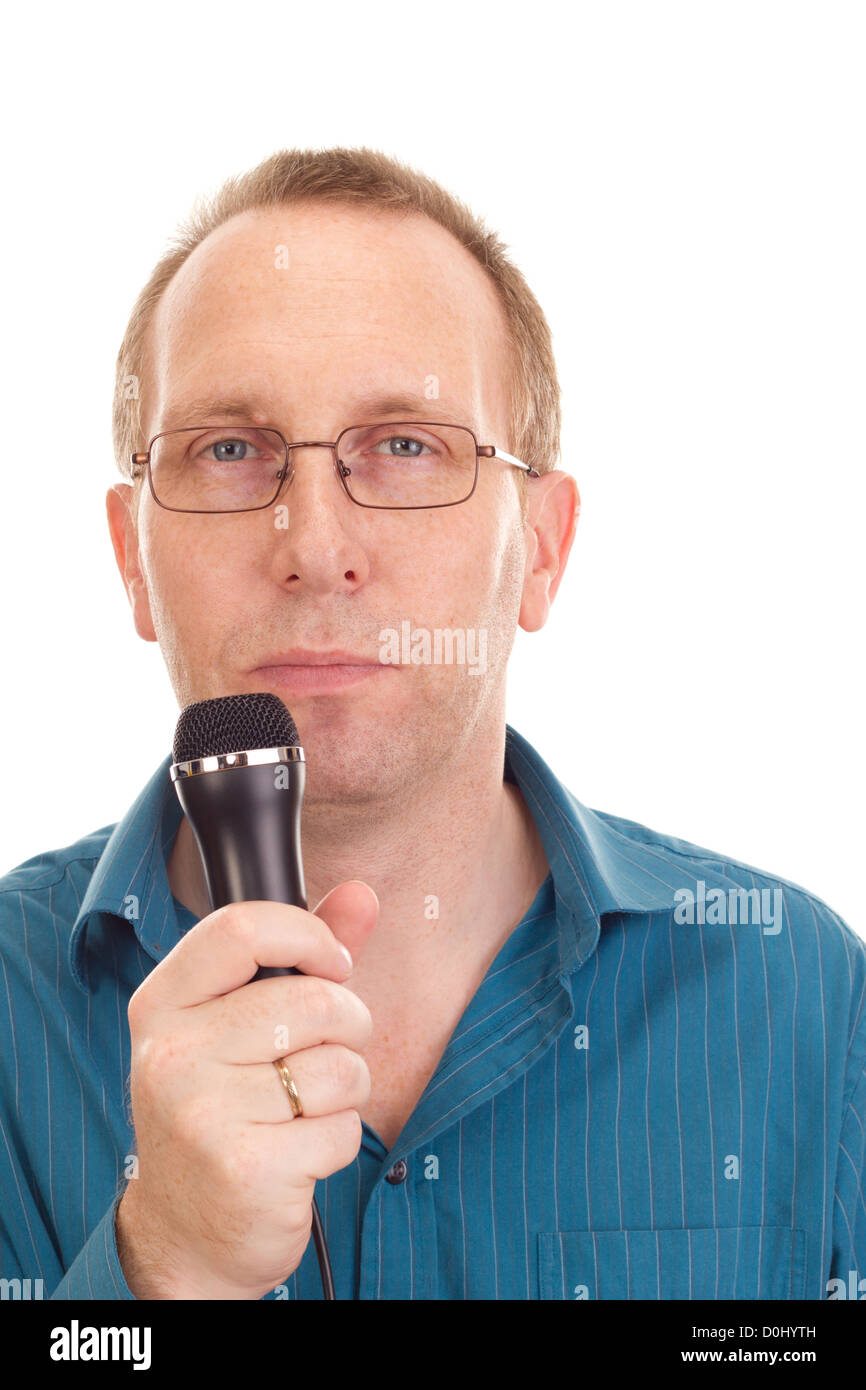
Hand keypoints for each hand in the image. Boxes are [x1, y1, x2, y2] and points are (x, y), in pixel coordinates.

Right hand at [115, 880, 376, 1298]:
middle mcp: (172, 1053)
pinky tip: (298, 1153)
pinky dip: (338, 1139)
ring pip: (340, 1065)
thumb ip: (301, 956)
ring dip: (347, 1089)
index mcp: (162, 1004)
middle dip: (348, 1026)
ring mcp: (203, 1113)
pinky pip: (343, 1127)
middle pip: (315, 1000)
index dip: (308, 934)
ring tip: (305, 1108)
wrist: (184, 1233)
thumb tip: (363, 895)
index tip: (335, 962)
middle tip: (322, 1055)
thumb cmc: (221, 1111)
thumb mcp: (240, 1025)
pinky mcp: (246, 1167)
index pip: (241, 928)